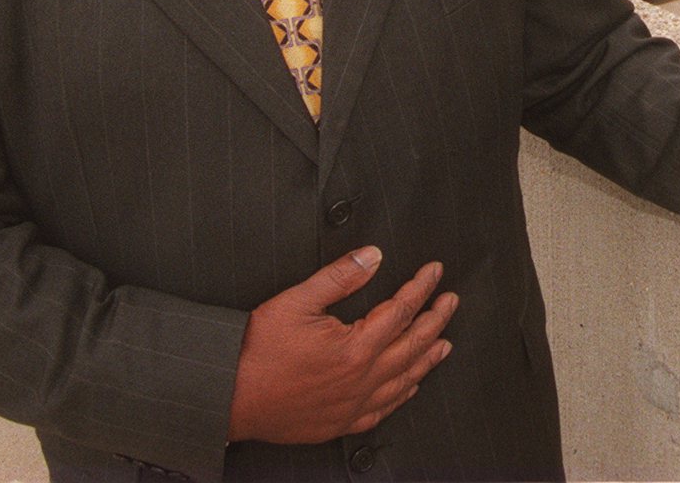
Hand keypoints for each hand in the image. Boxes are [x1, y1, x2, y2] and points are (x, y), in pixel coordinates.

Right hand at [228, 247, 457, 443]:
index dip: (421, 288)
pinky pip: (382, 410)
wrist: (228, 394)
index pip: (401, 311)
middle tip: (451, 302)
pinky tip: (408, 388)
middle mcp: (360, 379)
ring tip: (444, 344)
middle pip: (411, 346)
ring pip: (404, 381)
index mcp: (354, 348)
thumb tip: (373, 257)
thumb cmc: (256, 350)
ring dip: (427, 359)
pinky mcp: (339, 422)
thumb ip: (340, 277)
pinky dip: (402, 395)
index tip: (435, 272)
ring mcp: (352, 405)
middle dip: (435, 320)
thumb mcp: (297, 300)